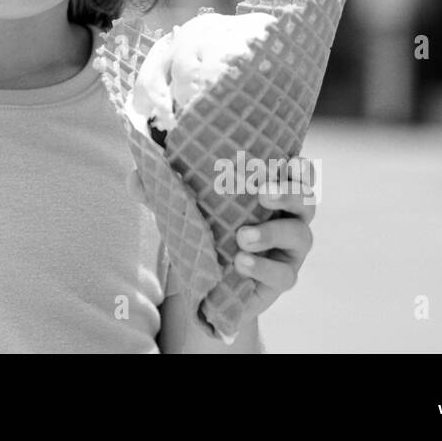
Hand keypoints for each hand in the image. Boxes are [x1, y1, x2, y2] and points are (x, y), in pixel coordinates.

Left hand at [126, 170, 315, 327]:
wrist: (209, 282)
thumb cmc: (204, 229)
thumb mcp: (181, 208)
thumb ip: (159, 191)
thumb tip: (134, 175)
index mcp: (271, 189)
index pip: (297, 171)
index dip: (298, 165)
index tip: (287, 158)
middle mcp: (290, 216)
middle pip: (307, 199)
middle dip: (289, 191)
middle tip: (262, 190)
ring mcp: (291, 250)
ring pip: (300, 236)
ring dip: (273, 232)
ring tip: (242, 236)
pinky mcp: (283, 278)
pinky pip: (285, 274)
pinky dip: (263, 267)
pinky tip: (241, 263)